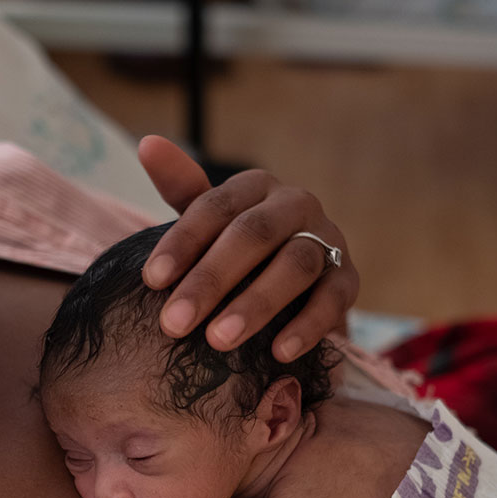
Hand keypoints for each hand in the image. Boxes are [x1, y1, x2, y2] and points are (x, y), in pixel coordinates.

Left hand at [137, 135, 359, 362]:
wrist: (299, 284)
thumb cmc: (241, 249)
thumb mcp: (209, 219)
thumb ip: (181, 186)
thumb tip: (148, 144)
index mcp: (255, 186)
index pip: (214, 206)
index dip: (182, 242)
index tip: (150, 281)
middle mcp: (295, 204)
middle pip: (253, 234)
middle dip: (211, 279)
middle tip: (174, 323)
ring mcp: (328, 239)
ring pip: (295, 264)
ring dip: (255, 304)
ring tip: (218, 340)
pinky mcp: (349, 278)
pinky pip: (333, 298)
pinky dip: (307, 326)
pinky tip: (278, 353)